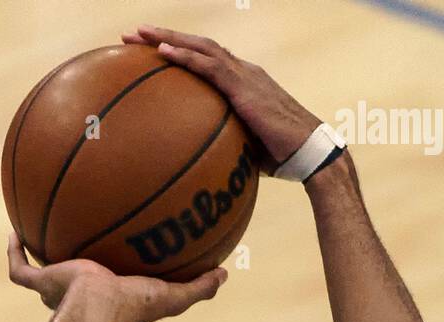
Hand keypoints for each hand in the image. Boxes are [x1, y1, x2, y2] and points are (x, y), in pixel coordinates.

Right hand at [7, 231, 226, 321]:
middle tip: (78, 236)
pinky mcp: (41, 283)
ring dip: (39, 254)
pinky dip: (14, 252)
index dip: (112, 272)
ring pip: (42, 273)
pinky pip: (19, 269)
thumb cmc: (129, 310)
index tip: (120, 253)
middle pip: (73, 277)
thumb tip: (225, 274)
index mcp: (108, 298)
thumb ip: (197, 289)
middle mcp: (79, 295)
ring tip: (39, 225)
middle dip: (71, 264)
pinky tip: (12, 229)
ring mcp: (56, 291)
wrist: (92, 313)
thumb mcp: (170, 298)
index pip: (110, 284)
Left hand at [121, 24, 320, 168]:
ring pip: (201, 47)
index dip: (181, 53)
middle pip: (199, 46)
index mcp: (244, 83)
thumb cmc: (284, 158)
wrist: (310, 154)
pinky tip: (162, 53)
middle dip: (165, 37)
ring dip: (168, 38)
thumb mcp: (248, 149)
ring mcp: (245, 76)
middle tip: (133, 35)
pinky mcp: (245, 87)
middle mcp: (244, 72)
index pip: (207, 61)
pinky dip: (185, 57)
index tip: (151, 53)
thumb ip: (226, 146)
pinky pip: (209, 66)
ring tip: (138, 34)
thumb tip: (203, 166)